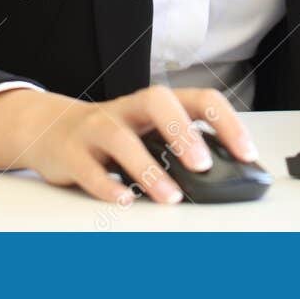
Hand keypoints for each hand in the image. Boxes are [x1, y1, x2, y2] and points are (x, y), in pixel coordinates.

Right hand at [0, 84, 256, 205]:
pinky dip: (107, 186)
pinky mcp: (72, 152)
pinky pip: (88, 168)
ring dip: (149, 169)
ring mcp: (98, 127)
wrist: (53, 129)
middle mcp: (129, 109)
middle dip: (184, 133)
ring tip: (171, 196)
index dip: (226, 121)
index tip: (246, 152)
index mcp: (157, 103)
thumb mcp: (150, 133)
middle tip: (203, 164)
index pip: (199, 98)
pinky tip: (124, 201)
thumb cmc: (115, 134)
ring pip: (122, 139)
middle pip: (159, 103)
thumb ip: (181, 147)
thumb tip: (228, 175)